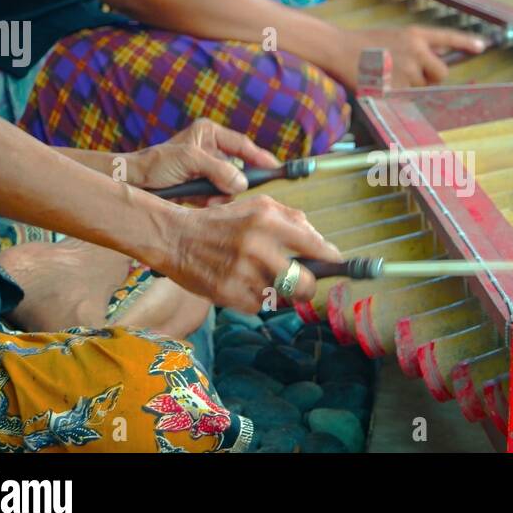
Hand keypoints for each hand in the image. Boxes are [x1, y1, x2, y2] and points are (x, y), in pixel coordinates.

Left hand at [132, 118, 278, 205]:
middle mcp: (211, 149)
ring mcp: (208, 169)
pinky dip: (215, 202)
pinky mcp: (203, 186)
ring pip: (231, 184)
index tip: (276, 168)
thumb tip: (241, 183)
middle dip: (235, 182)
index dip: (260, 157)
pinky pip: (220, 195)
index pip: (242, 145)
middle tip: (230, 193)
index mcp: (209, 134)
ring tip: (208, 200)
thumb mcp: (188, 161)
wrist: (134, 184)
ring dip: (223, 195)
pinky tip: (203, 203)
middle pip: (239, 167)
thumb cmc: (155, 164)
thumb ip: (218, 169)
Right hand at [159, 194, 342, 309]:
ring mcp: (243, 273)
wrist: (175, 237)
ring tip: (264, 278)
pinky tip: (244, 284)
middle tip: (304, 283)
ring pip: (281, 297)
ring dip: (278, 292)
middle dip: (309, 287)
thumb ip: (291, 218)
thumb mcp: (256, 206)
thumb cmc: (221, 222)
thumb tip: (319, 240)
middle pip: (304, 283)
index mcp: (267, 220)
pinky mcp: (229, 294)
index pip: (314, 245)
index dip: (331, 258)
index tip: (338, 263)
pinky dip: (257, 299)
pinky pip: (259, 306)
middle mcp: (257, 247)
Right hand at [340, 27, 486, 88]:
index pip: (447, 38)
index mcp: (415, 34)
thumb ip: (416, 45)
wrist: (339, 49)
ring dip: (410, 87)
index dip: (466, 43)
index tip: (483, 46)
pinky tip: (383, 85)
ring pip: (422, 88)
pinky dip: (398, 96)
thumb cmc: (363, 44)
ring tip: (388, 75)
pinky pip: (408, 98)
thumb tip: (437, 56)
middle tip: (409, 74)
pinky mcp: (399, 87)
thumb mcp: (394, 36)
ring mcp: (409, 70)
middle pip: (441, 73)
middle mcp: (417, 51)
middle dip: (431, 78)